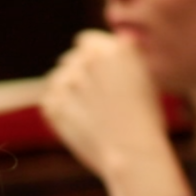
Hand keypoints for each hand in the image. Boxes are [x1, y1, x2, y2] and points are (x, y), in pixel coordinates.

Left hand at [40, 30, 170, 183]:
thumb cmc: (146, 120)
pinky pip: (49, 99)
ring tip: (89, 112)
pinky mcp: (55, 105)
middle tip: (96, 98)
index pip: (87, 41)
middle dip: (80, 74)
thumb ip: (123, 57)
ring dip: (67, 90)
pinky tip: (78, 121)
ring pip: (58, 78)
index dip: (92, 57)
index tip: (100, 75)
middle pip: (71, 59)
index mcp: (114, 48)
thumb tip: (116, 41)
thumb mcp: (144, 78)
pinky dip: (58, 109)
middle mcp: (89, 60)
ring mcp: (69, 82)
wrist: (133, 154)